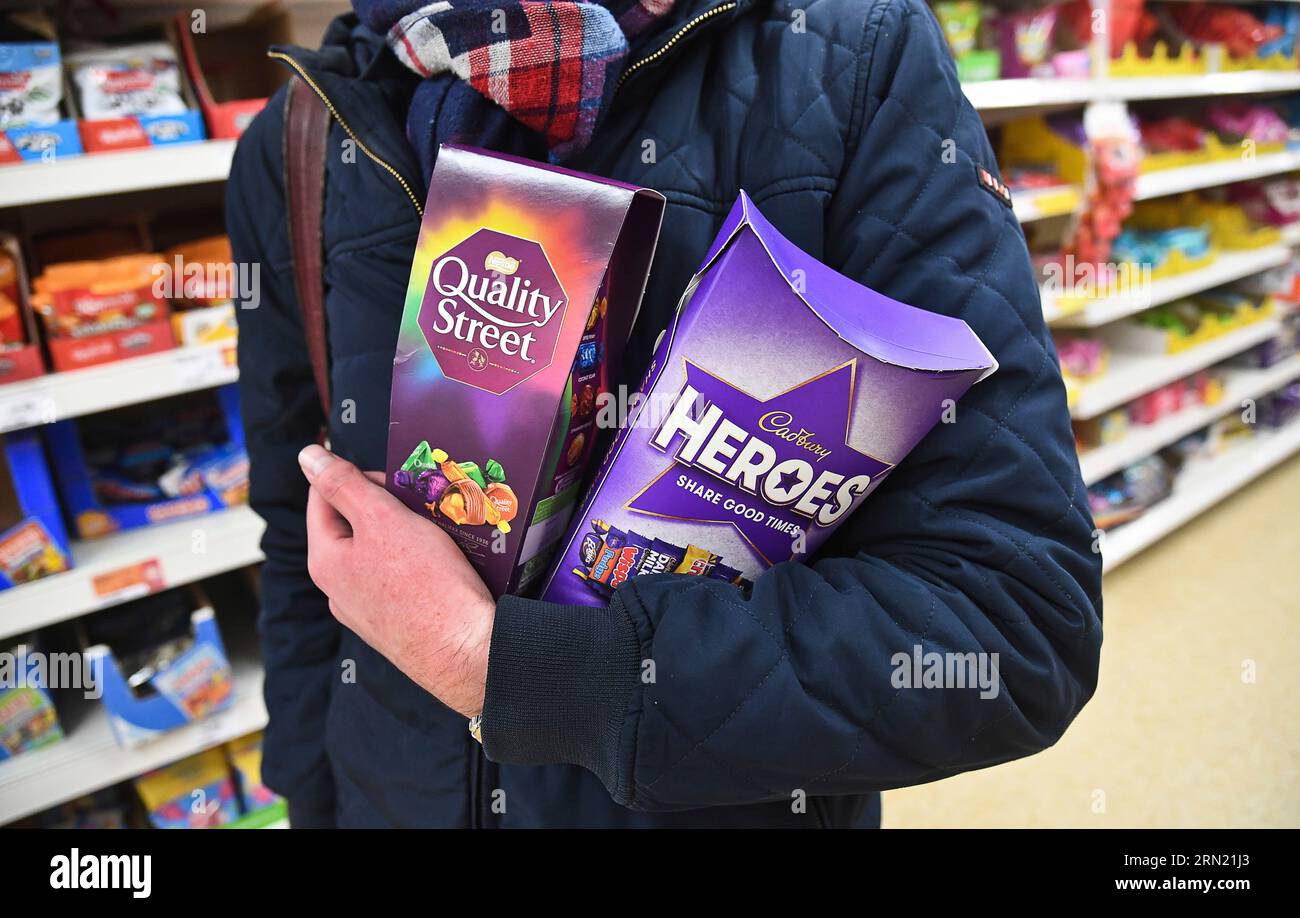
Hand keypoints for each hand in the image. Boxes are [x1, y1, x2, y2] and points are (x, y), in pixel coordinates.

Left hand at [299, 444, 494, 716]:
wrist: (466, 652)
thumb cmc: (426, 585)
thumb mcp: (383, 519)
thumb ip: (344, 484)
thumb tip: (308, 456)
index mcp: (325, 561)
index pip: (322, 499)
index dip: (356, 476)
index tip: (393, 474)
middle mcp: (338, 590)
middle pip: (353, 526)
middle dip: (385, 506)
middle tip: (422, 500)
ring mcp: (367, 611)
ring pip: (379, 554)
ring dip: (404, 533)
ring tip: (438, 527)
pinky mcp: (396, 624)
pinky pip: (399, 579)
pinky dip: (417, 562)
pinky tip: (444, 561)